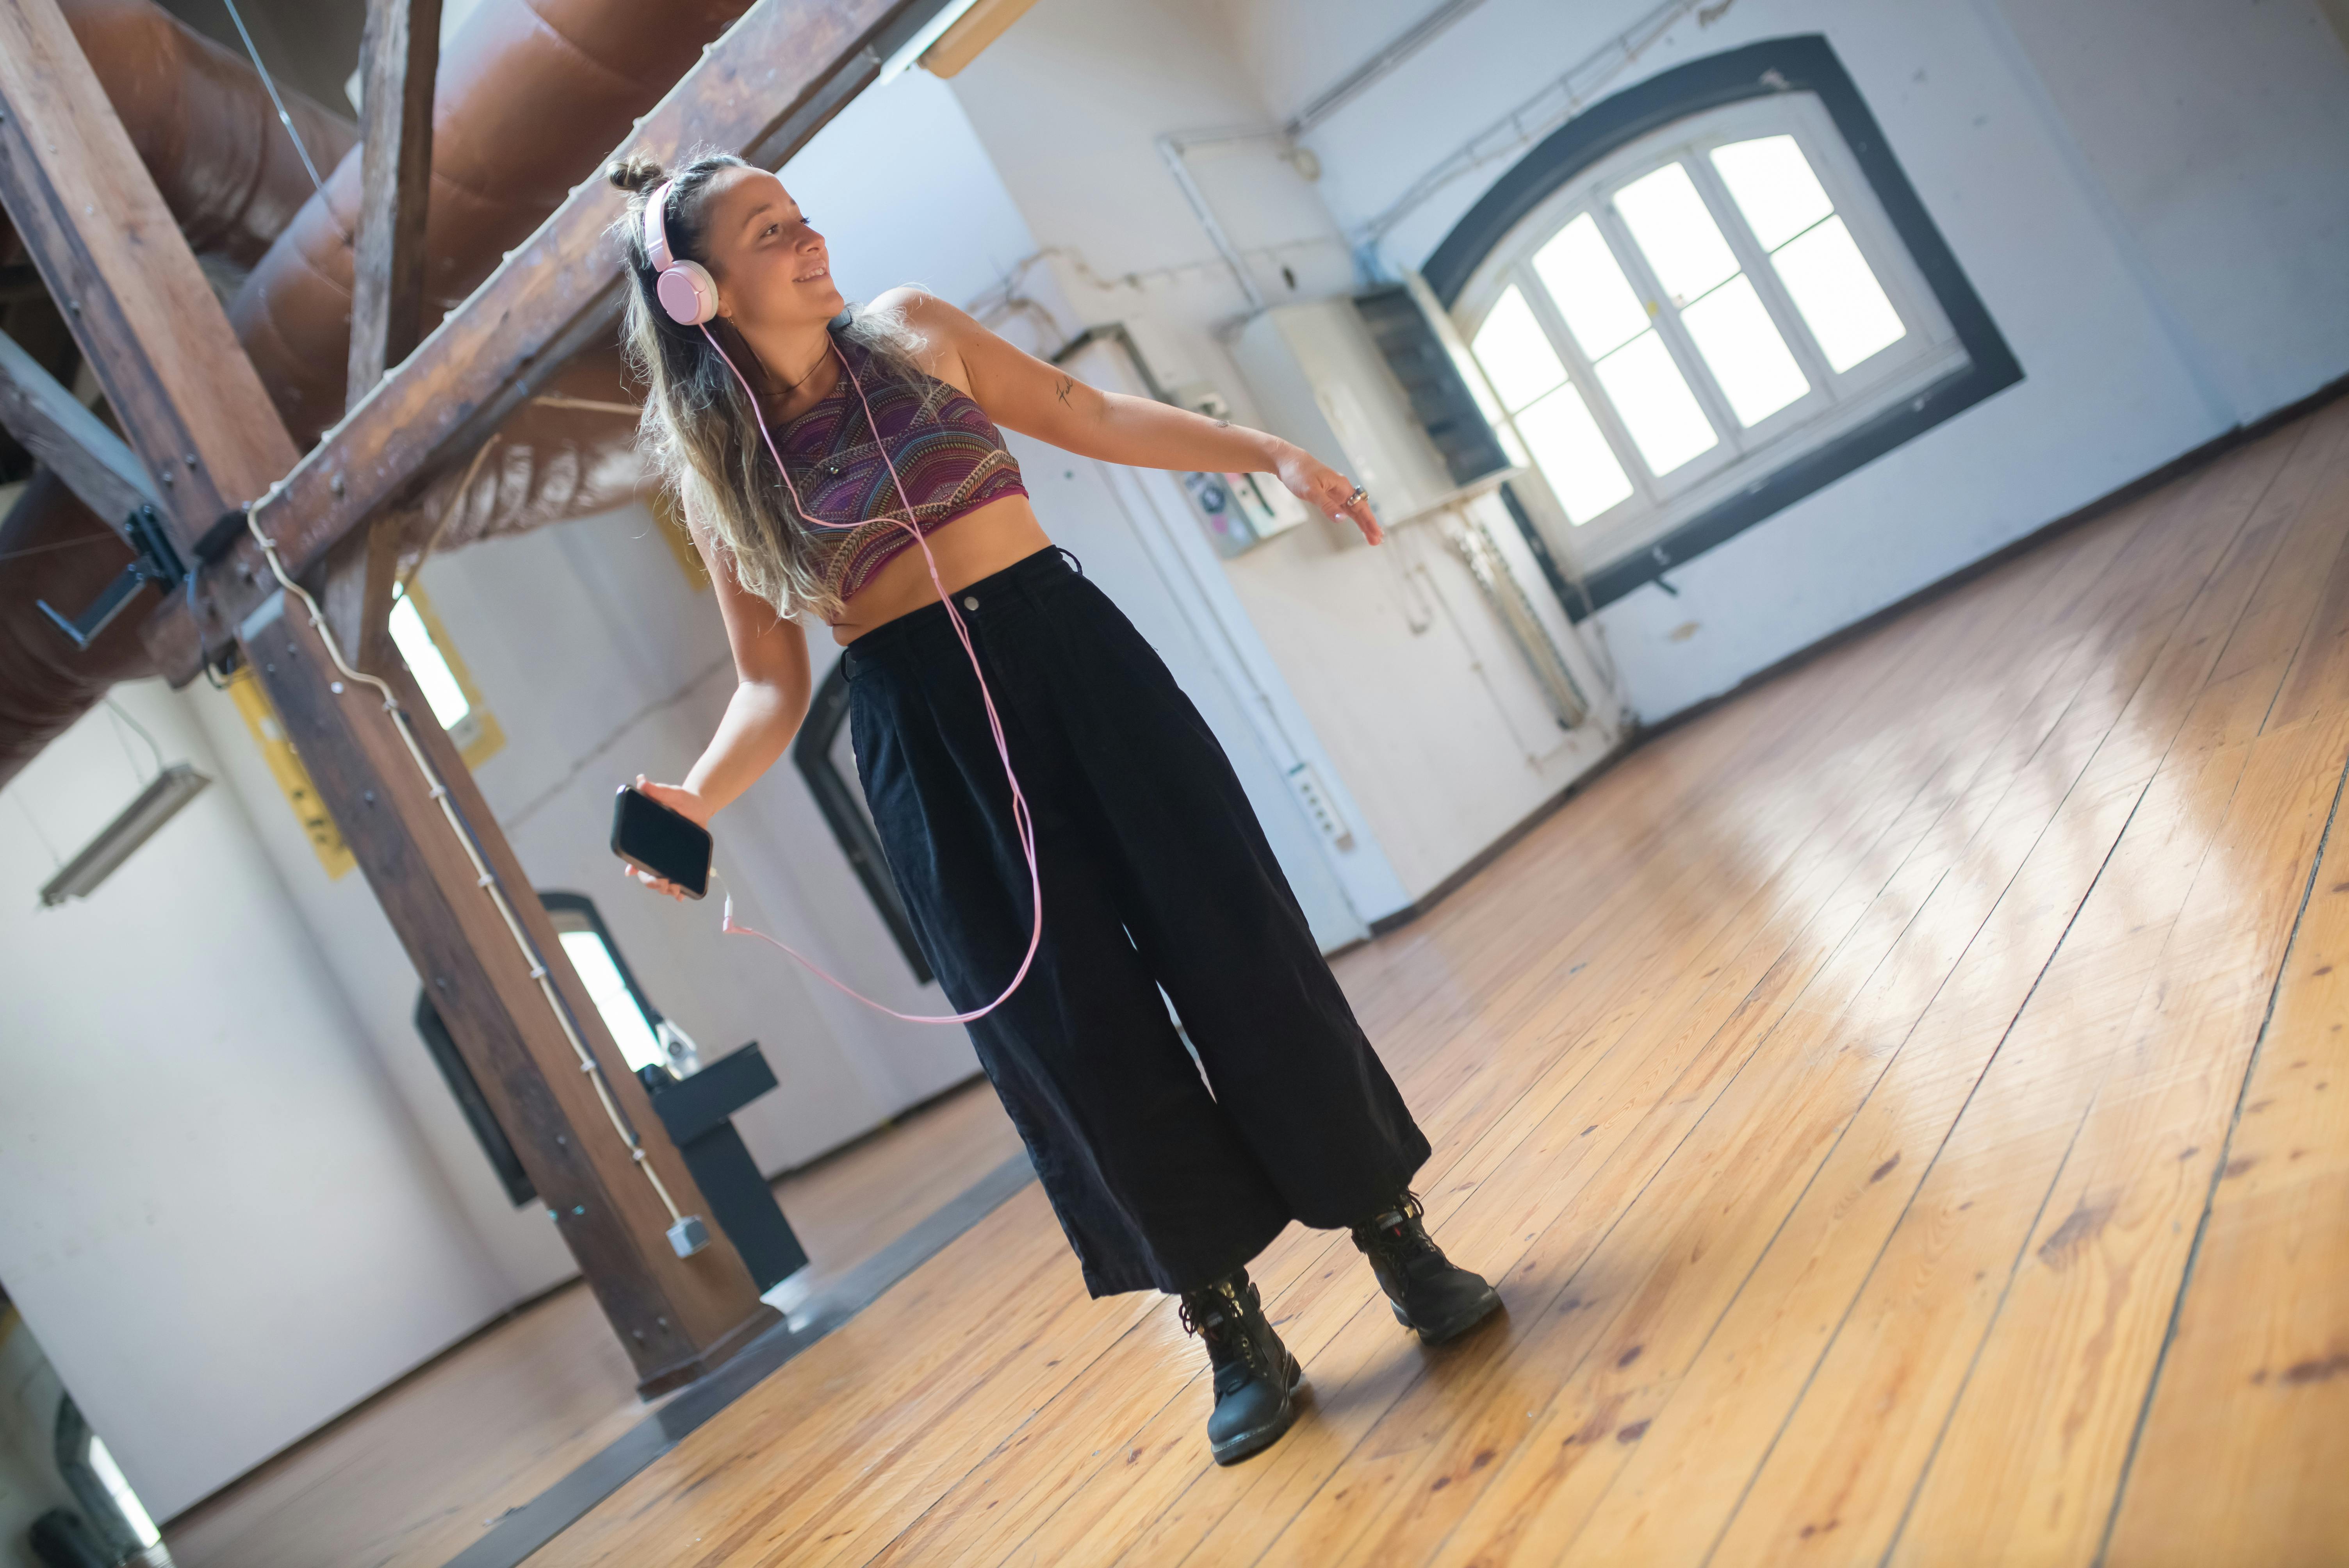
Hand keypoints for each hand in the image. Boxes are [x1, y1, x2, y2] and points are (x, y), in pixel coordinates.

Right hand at [620, 774, 710, 902]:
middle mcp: (655, 851)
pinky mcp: (681, 861)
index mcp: (647, 838)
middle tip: (664, 885)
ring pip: (661, 880)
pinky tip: (681, 897)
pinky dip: (678, 890)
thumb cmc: (681, 798)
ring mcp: (668, 858)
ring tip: (675, 892)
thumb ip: (657, 789)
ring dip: (665, 890)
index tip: (633, 872)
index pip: (634, 855)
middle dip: (653, 883)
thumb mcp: (671, 793)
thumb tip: (641, 780)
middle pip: (648, 873)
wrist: (700, 805)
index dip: (633, 866)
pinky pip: (677, 878)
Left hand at [1273, 442, 1383, 544]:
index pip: (1360, 507)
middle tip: (1377, 541)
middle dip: (1369, 525)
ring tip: (1371, 537)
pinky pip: (1344, 508)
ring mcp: (1336, 492)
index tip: (1377, 534)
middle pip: (1360, 510)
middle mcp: (1342, 489)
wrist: (1288, 461)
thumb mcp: (1312, 491)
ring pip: (1353, 510)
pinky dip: (1351, 517)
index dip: (1369, 522)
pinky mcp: (1328, 495)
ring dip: (1362, 523)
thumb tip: (1342, 519)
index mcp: (1341, 487)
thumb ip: (1327, 506)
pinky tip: (1357, 524)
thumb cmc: (1298, 473)